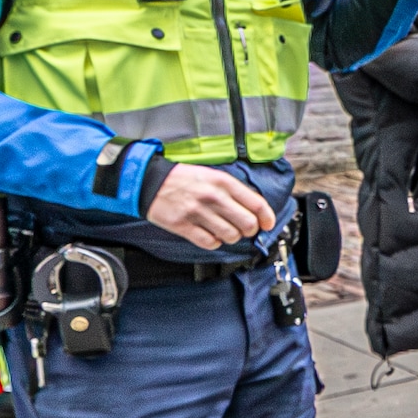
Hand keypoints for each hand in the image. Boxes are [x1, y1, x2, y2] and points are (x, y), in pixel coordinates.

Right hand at [146, 162, 276, 248]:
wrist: (150, 181)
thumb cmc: (184, 179)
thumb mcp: (212, 175)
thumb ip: (233, 191)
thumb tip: (255, 210)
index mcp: (223, 182)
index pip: (256, 204)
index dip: (267, 218)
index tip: (268, 224)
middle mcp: (213, 197)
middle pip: (248, 224)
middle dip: (249, 230)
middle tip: (243, 228)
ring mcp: (198, 213)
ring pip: (231, 236)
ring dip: (231, 236)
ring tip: (224, 230)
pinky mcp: (184, 226)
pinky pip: (210, 243)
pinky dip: (214, 242)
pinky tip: (211, 234)